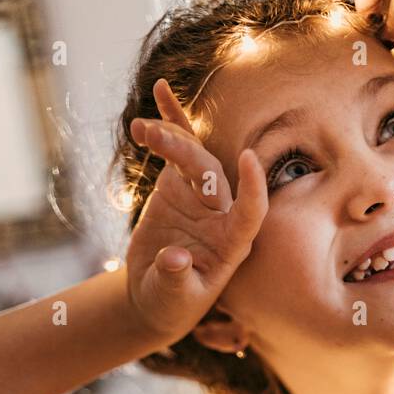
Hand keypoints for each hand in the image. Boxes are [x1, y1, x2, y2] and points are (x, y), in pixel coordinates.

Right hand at [125, 79, 267, 346]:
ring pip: (194, 155)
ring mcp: (201, 195)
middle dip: (185, 153)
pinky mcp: (178, 184)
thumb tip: (175, 259)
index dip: (253, 188)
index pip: (252, 212)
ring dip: (170, 136)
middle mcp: (222, 214)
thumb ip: (176, 279)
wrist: (154, 293)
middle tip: (152, 138)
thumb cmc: (170, 304)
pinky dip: (171, 121)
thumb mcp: (173, 298)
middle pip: (212, 174)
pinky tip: (161, 90)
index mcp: (232, 243)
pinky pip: (178, 148)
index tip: (250, 160)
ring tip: (140, 128)